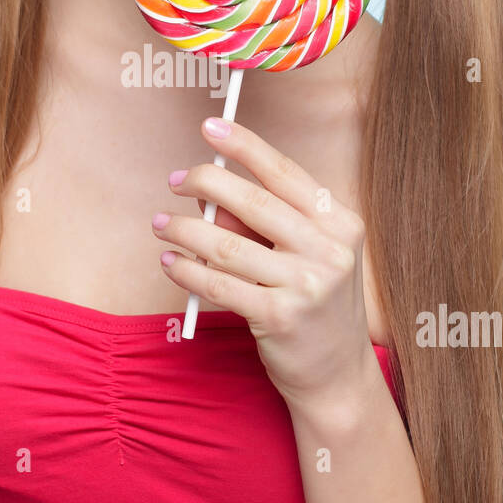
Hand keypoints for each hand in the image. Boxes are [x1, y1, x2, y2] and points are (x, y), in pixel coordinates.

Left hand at [151, 116, 375, 407]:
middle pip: (253, 201)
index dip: (244, 146)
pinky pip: (218, 283)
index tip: (211, 127)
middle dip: (204, 183)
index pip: (285, 173)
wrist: (337, 374)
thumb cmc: (314, 304)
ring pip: (227, 244)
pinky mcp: (279, 317)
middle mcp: (329, 250)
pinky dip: (187, 270)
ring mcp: (306, 285)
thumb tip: (208, 194)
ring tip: (161, 224)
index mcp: (341, 224)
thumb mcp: (302, 257)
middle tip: (175, 181)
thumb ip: (261, 224)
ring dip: (184, 229)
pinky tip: (171, 263)